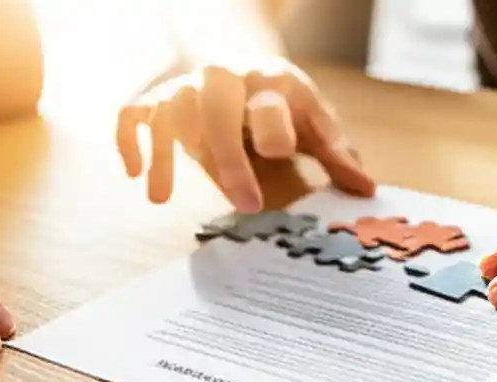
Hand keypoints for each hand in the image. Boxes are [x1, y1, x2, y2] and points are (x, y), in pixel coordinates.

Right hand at [116, 59, 374, 212]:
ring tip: (160, 199)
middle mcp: (226, 78)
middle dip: (230, 158)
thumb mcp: (310, 122)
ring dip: (166, 154)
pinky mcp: (158, 100)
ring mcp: (188, 87)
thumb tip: (366, 188)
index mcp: (271, 82)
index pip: (272, 98)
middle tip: (245, 206)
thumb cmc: (279, 105)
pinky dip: (130, 140)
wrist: (236, 60)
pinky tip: (136, 174)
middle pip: (220, 108)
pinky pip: (133, 113)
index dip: (274, 126)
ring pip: (171, 108)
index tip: (279, 157)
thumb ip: (334, 153)